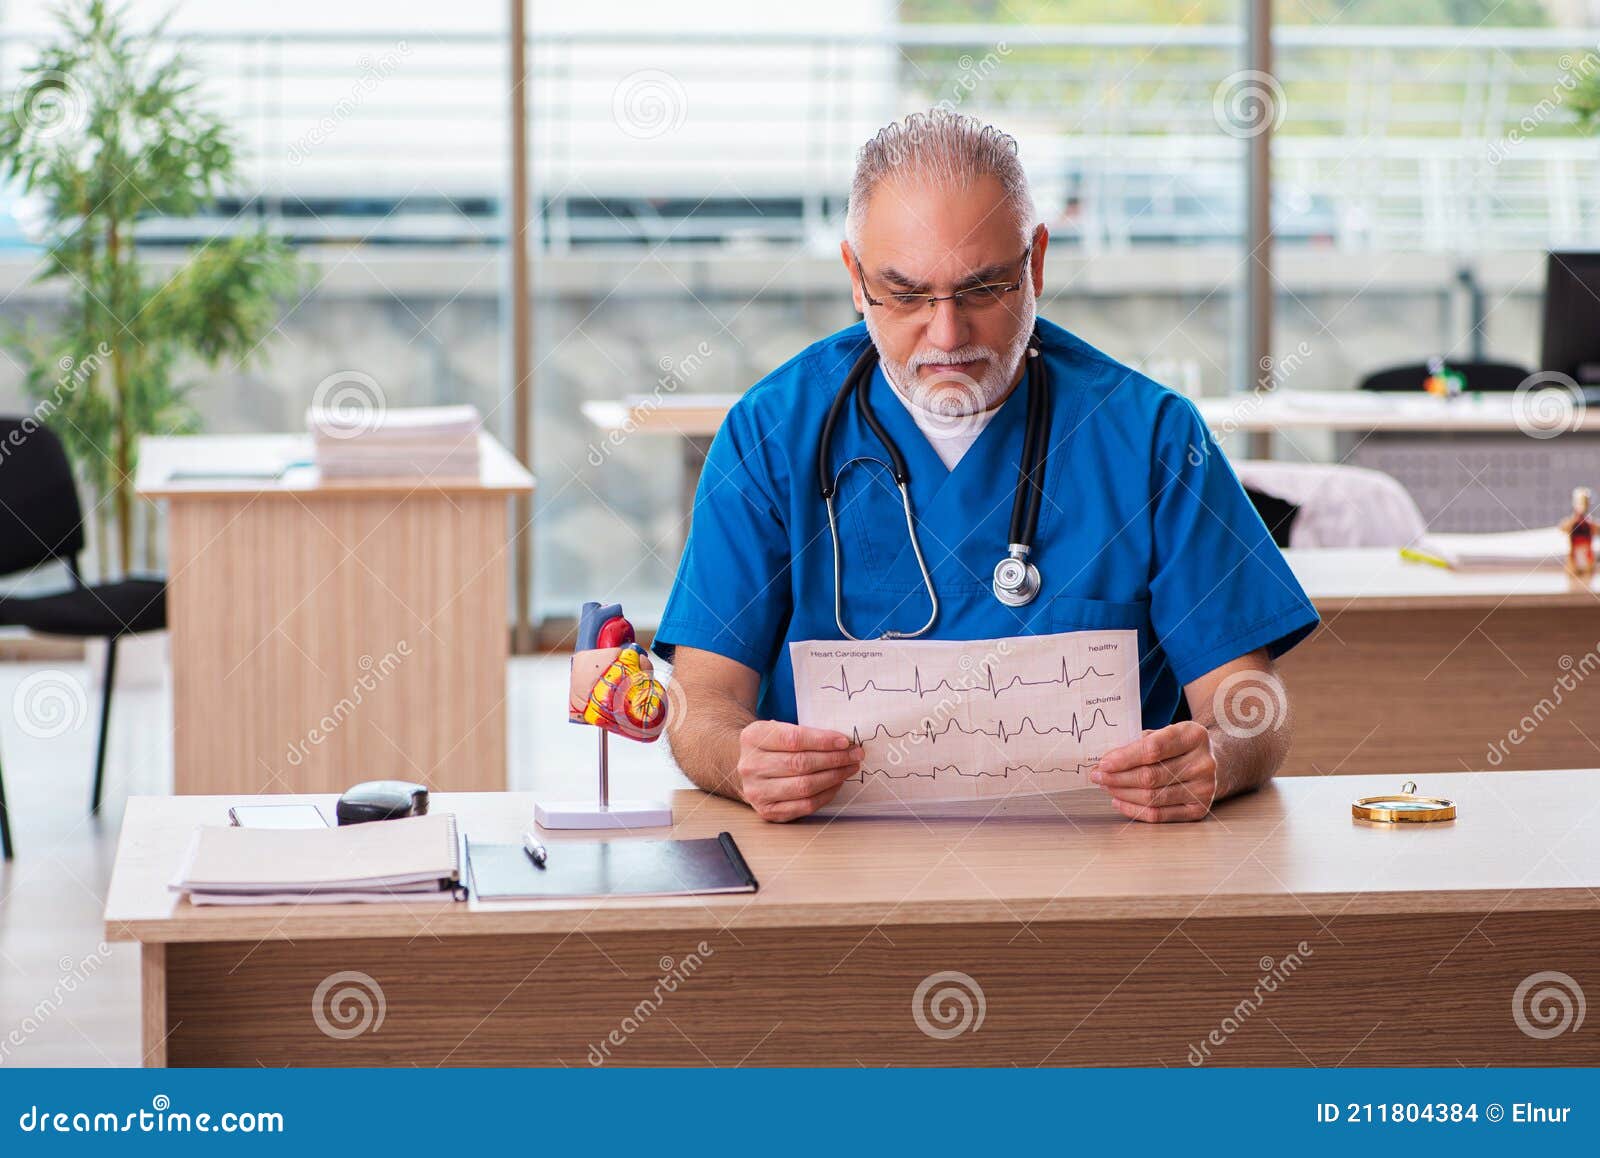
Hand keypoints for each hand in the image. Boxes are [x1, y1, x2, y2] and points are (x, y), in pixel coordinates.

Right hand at [735, 720, 863, 821]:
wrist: (748, 767)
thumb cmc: (771, 746)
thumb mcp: (779, 729)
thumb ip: (805, 732)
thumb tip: (842, 742)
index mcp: (753, 738)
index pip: (793, 739)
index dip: (822, 741)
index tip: (844, 742)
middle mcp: (750, 765)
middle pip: (801, 763)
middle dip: (834, 759)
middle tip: (855, 755)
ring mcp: (757, 791)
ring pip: (804, 786)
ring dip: (833, 777)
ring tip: (849, 768)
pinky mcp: (768, 811)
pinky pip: (805, 805)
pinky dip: (826, 794)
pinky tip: (836, 783)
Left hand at [1090, 721, 1216, 822]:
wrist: (1214, 762)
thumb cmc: (1179, 746)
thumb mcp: (1165, 732)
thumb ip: (1139, 742)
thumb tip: (1107, 760)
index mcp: (1194, 736)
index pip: (1153, 749)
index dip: (1125, 758)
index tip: (1103, 763)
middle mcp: (1203, 763)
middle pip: (1151, 776)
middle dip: (1118, 777)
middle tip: (1098, 776)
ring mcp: (1204, 789)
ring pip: (1152, 797)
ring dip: (1122, 793)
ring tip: (1106, 786)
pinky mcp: (1199, 810)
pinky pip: (1159, 814)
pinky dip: (1133, 809)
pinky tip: (1118, 800)